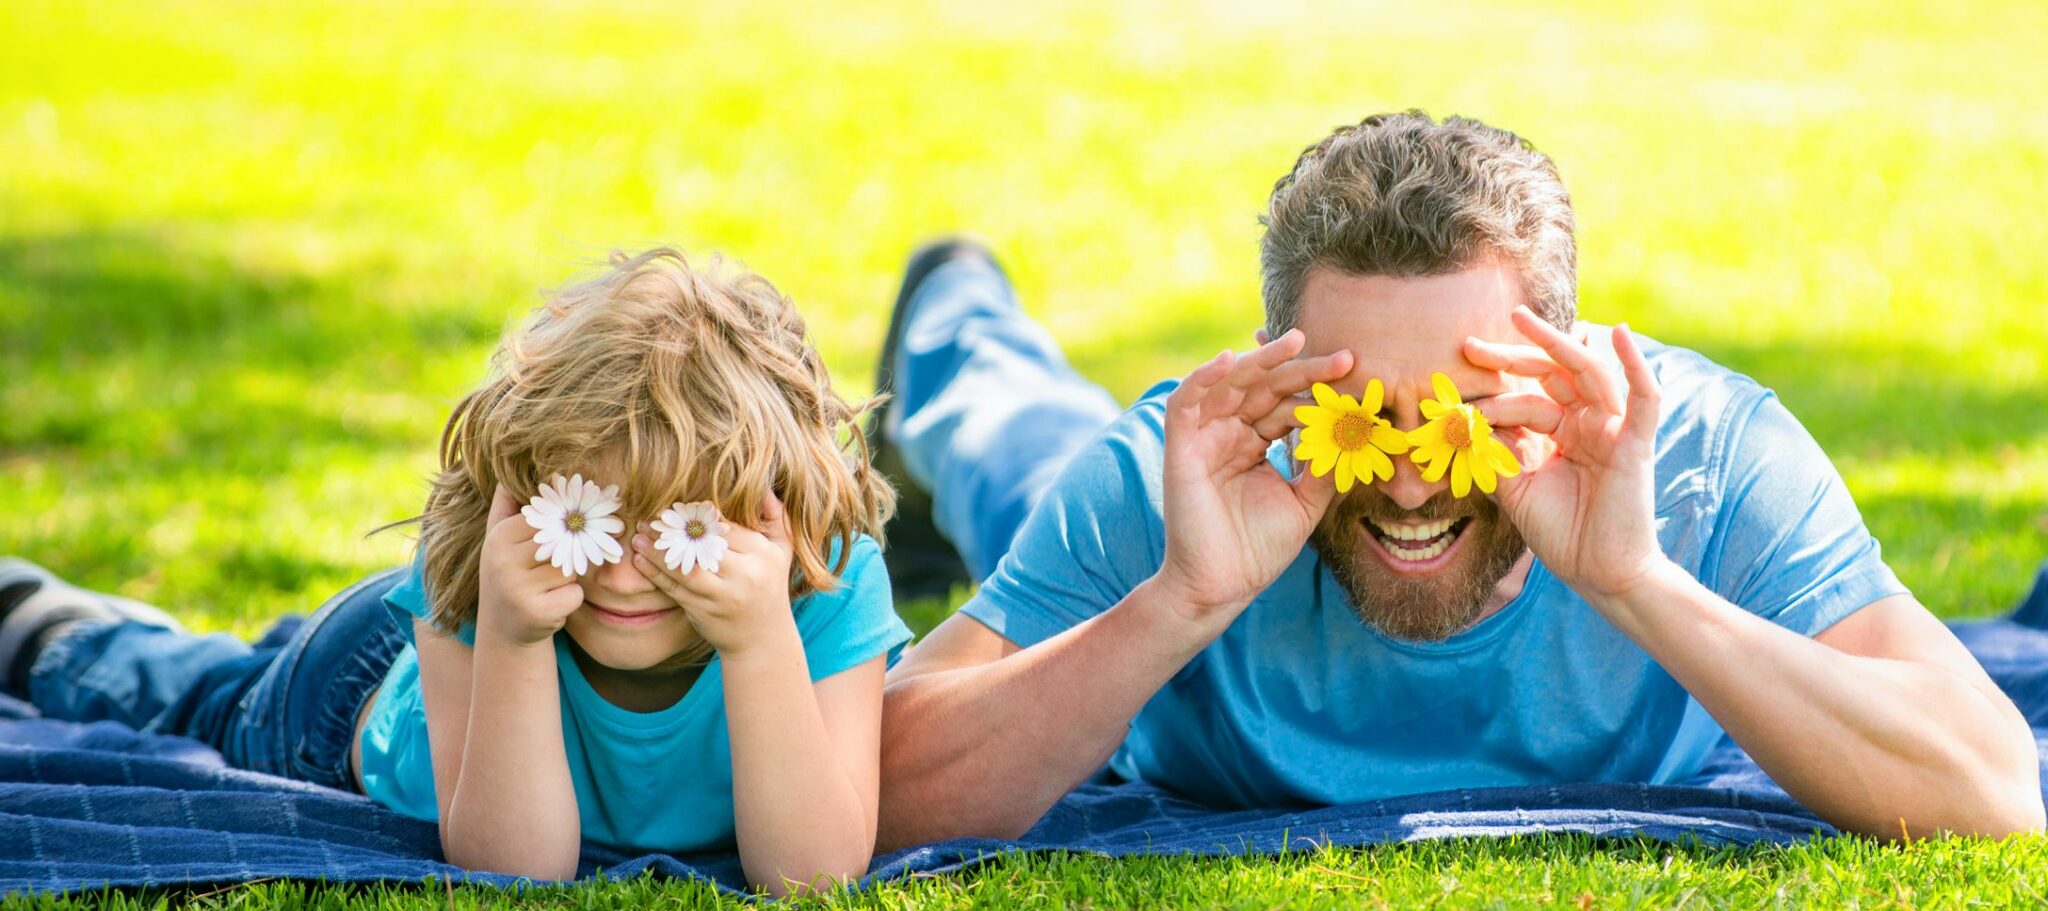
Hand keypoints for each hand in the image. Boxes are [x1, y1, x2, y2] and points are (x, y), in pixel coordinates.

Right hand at [476, 484, 586, 647]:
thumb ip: (506, 505)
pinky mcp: (538, 613)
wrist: (502, 628)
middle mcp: (504, 562)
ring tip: (550, 584)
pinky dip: (572, 599)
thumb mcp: (499, 539)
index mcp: (499, 538)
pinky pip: (575, 594)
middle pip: (563, 542)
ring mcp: (519, 590)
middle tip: (573, 553)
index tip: (580, 520)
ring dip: (571, 575)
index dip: (567, 520)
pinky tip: (553, 603)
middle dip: (571, 550)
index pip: (548, 518)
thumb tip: (509, 472)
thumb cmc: (508, 573)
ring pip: (571, 568)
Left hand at [631, 493, 796, 659]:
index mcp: (762, 554)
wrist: (763, 640)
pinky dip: (654, 573)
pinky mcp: (703, 611)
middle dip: (673, 530)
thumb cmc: (772, 588)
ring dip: (656, 551)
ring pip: (683, 567)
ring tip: (638, 536)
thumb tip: (763, 488)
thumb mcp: (784, 551)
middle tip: (649, 517)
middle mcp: (743, 575)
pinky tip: (640, 560)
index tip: (677, 504)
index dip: (698, 515)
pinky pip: (674, 588)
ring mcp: (721, 595)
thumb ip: (777, 517)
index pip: (725, 527)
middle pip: (701, 545)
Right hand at [1156, 329, 1353, 622]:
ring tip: (1295, 344)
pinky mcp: (1180, 449)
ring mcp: (1204, 438)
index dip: (1317, 388)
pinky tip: (1228, 360)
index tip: (1356, 374)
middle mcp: (1229, 434)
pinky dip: (1201, 377)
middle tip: (1343, 358)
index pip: (1286, 403)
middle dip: (1301, 369)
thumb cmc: (1259, 549)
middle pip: (1264, 388)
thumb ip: (1323, 464)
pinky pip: (1185, 403)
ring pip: (1229, 385)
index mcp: (1255, 443)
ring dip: (1260, 362)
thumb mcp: (1305, 501)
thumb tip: (1354, 426)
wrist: (1222, 586)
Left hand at [1463, 308, 1671, 604]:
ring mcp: (1611, 430)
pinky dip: (1635, 365)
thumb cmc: (1562, 533)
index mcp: (1560, 433)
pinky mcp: (1635, 443)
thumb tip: (1472, 417)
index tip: (1453, 385)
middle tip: (1470, 345)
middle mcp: (1586, 424)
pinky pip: (1644, 397)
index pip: (1526, 397)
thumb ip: (1498, 452)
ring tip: (1522, 320)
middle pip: (1551, 375)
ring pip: (1586, 374)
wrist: (1598, 574)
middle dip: (1511, 357)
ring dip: (1555, 344)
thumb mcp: (1516, 488)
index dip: (1492, 390)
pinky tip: (1621, 335)